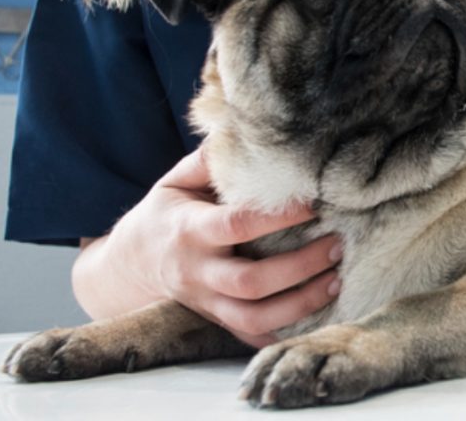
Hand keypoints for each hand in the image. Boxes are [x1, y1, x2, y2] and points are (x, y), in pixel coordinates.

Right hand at [98, 149, 342, 347]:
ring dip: (301, 304)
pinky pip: (252, 336)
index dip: (277, 217)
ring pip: (254, 317)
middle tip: (338, 243)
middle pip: (251, 282)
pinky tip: (319, 312)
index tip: (314, 202)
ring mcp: (207, 303)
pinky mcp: (216, 321)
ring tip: (337, 280)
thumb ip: (209, 160)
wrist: (127, 268)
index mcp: (188, 231)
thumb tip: (241, 128)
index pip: (237, 225)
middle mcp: (197, 272)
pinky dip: (286, 331)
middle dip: (300, 266)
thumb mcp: (175, 182)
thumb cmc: (164, 215)